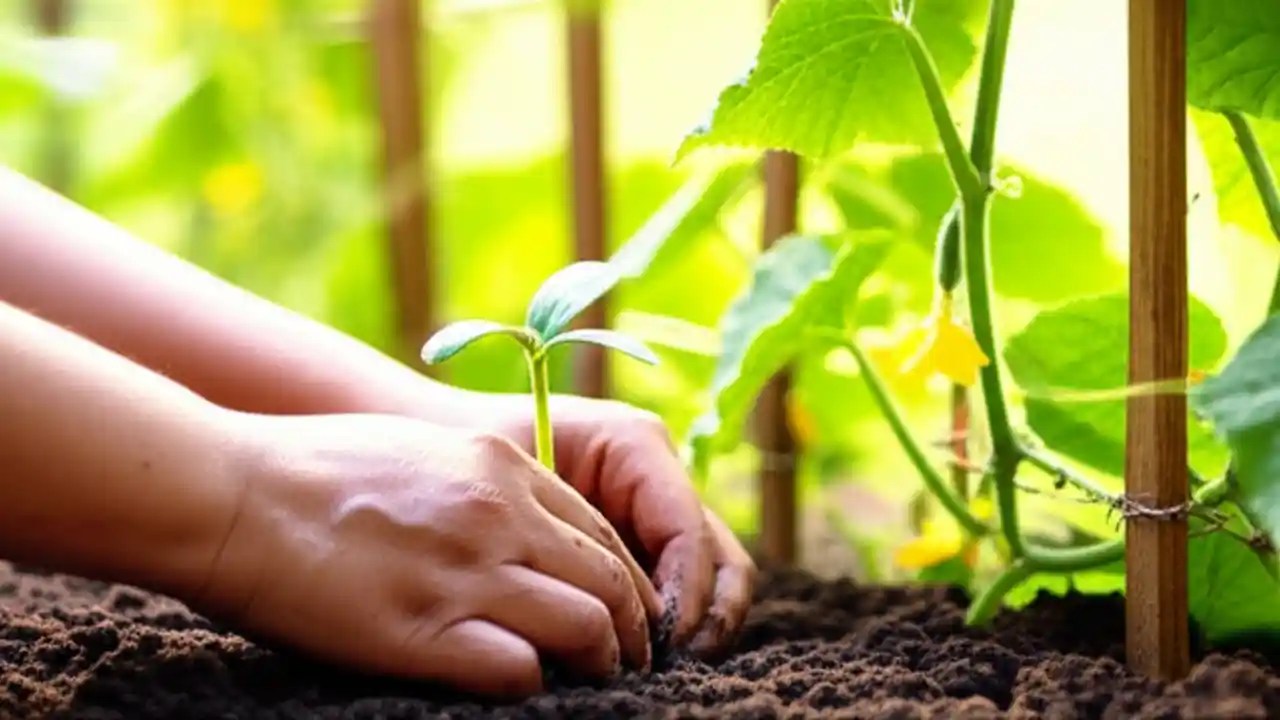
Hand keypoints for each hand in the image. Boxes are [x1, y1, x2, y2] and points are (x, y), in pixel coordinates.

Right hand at [191, 412, 660, 697]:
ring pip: (585, 626)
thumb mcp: (419, 447)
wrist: (232, 492)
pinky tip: (523, 687)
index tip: (627, 609)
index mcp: (500, 465)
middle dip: (632, 628)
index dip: (628, 578)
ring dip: (600, 660)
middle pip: (610, 581)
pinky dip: (534, 684)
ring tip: (594, 680)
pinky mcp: (422, 631)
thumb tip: (515, 525)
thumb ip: (479, 481)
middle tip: (628, 658)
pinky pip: (518, 669)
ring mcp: (465, 572)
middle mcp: (499, 515)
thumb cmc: (313, 469)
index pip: (603, 529)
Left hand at [478, 393, 756, 656]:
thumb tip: (598, 607)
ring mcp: (655, 517)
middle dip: (705, 613)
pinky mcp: (641, 550)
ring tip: (661, 667)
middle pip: (719, 554)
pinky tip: (637, 659)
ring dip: (698, 627)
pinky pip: (678, 594)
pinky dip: (671, 629)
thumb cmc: (469, 446)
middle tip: (673, 662)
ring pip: (714, 578)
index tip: (661, 640)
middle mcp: (658, 478)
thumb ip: (561, 529)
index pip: (686, 526)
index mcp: (635, 444)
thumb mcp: (510, 473)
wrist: (435, 437)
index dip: (685, 589)